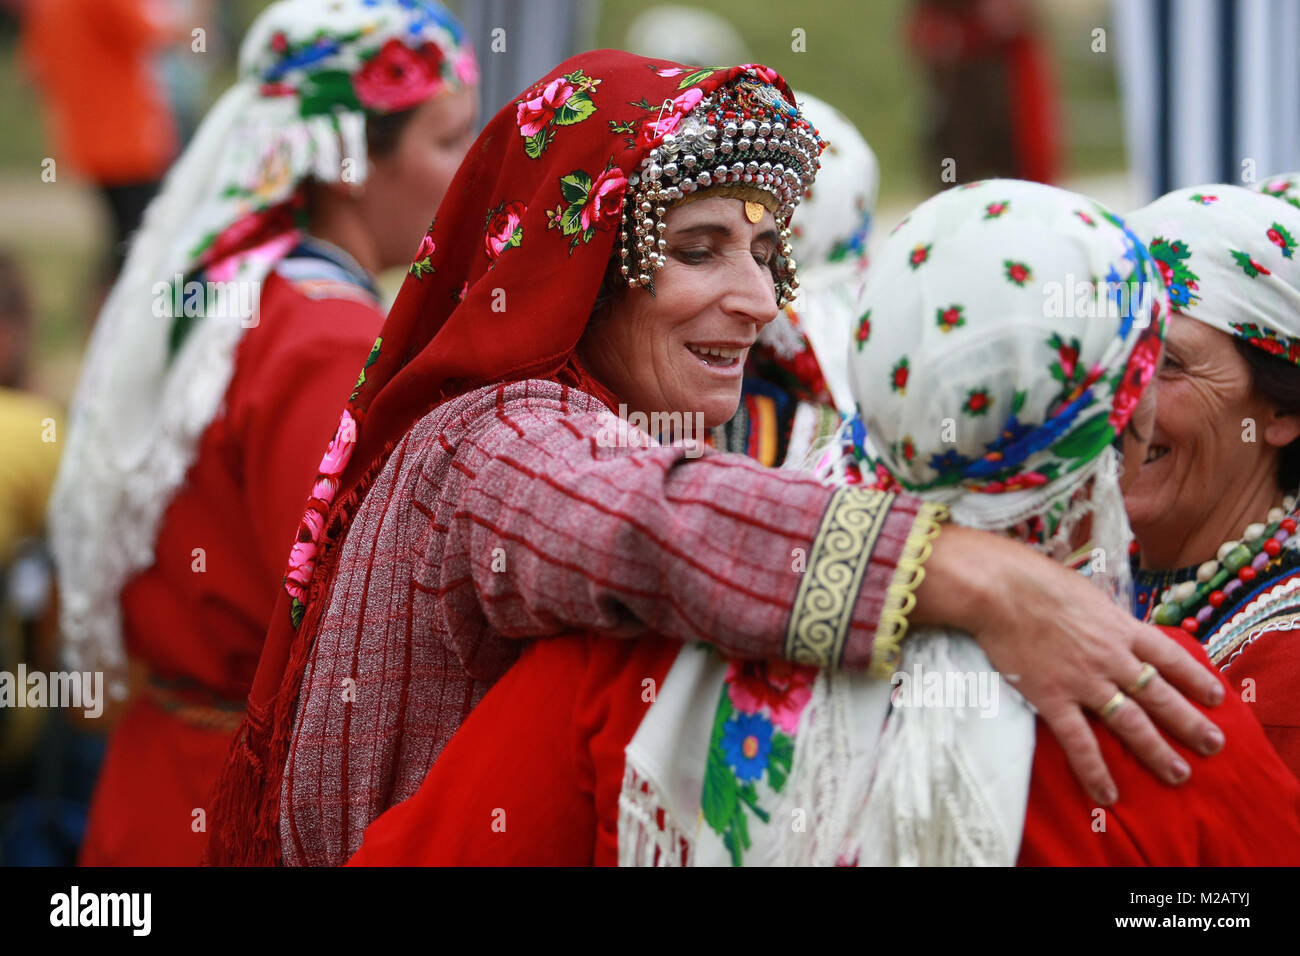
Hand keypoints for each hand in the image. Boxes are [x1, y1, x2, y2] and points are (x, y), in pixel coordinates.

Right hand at [913, 525, 1224, 804]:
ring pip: (1131, 723)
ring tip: (1178, 774)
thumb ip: (1103, 615)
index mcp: (1120, 627)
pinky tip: (1107, 793)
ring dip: (1157, 751)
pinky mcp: (1053, 698)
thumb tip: (1110, 623)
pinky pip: (1079, 742)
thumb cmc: (1035, 580)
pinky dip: (1095, 770)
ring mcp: (1084, 681)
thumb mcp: (1085, 592)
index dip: (1195, 677)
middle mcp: (1112, 657)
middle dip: (1190, 722)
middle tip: (1213, 745)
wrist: (1000, 590)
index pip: (1169, 656)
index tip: (1215, 696)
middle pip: (1160, 695)